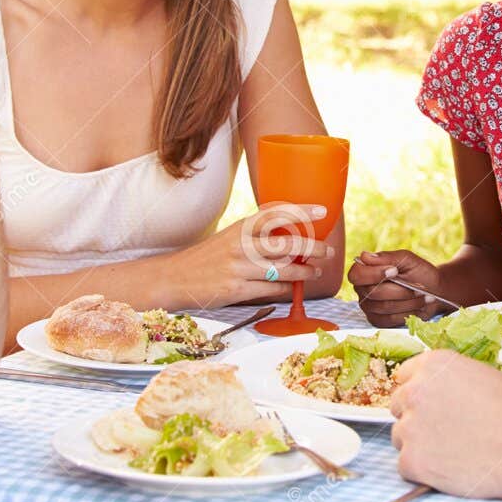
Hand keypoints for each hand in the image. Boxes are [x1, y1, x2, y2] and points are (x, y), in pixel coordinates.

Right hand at [159, 204, 331, 308]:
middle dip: (313, 248)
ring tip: (314, 271)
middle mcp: (241, 245)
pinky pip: (271, 288)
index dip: (301, 211)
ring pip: (284, 269)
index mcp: (241, 228)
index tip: (322, 212)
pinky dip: (285, 287)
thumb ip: (256, 236)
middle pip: (287, 243)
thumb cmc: (206, 257)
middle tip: (327, 251)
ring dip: (305, 271)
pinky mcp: (237, 290)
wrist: (175, 278)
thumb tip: (290, 242)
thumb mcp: (229, 237)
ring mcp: (239, 268)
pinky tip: (290, 286)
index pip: (276, 214)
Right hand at [348, 250, 453, 326]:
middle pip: (373, 293)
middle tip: (419, 287)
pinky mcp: (378, 320)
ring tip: (423, 296)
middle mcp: (363, 289)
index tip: (394, 271)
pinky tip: (418, 307)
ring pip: (384, 307)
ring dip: (408, 302)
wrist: (433, 290)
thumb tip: (364, 257)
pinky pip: (389, 320)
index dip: (373, 274)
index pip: (356, 274)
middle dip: (400, 291)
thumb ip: (387, 257)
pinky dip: (407, 313)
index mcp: (365, 271)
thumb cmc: (418, 272)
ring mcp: (369, 306)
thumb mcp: (406, 259)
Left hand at [389, 350, 501, 498]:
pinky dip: (423, 470)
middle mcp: (415, 391)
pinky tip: (448, 467)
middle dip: (416, 418)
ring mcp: (410, 427)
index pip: (404, 376)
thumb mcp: (480, 375)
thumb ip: (449, 378)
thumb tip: (439, 390)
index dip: (419, 393)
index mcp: (432, 365)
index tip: (429, 405)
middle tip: (443, 432)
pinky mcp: (411, 461)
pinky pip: (405, 466)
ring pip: (400, 437)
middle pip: (398, 406)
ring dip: (419, 445)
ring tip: (451, 451)